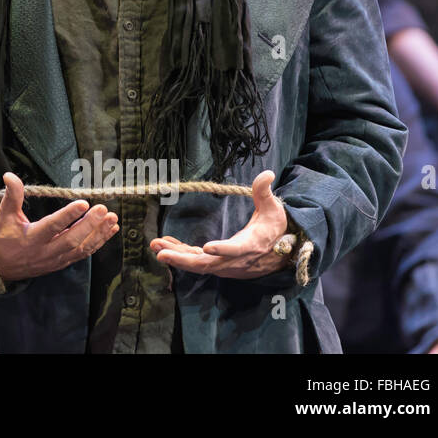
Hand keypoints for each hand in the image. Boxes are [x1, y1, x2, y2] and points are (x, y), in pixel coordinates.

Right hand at [0, 172, 118, 281]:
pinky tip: (110, 230)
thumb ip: (11, 195)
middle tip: (103, 209)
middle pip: (72, 239)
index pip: (53, 225)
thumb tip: (9, 175)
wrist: (1, 268)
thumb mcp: (3, 215)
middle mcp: (45, 251)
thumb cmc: (2, 238)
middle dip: (90, 224)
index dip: (68, 215)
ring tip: (112, 219)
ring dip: (99, 234)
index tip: (84, 203)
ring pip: (81, 248)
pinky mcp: (62, 263)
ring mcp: (56, 259)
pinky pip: (83, 253)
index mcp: (31, 238)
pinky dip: (98, 242)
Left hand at [151, 171, 288, 278]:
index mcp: (251, 245)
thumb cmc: (274, 228)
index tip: (206, 248)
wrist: (281, 254)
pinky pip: (198, 261)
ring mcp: (226, 265)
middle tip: (161, 253)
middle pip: (208, 264)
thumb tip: (267, 173)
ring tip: (155, 245)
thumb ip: (264, 191)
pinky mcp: (219, 264)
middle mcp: (236, 260)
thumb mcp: (273, 208)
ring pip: (199, 264)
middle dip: (183, 260)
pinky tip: (166, 244)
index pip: (236, 250)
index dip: (222, 249)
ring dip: (177, 256)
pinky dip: (182, 254)